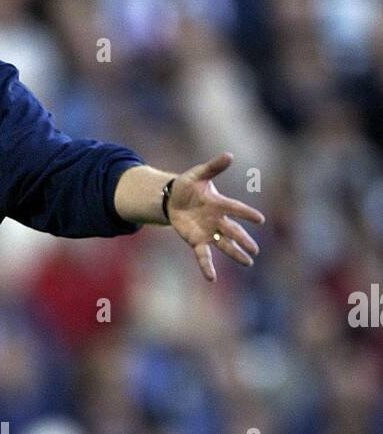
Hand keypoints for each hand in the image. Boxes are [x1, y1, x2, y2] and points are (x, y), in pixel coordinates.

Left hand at [168, 152, 264, 280]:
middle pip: (233, 231)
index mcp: (219, 203)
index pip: (235, 209)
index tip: (260, 220)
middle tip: (256, 250)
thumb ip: (213, 167)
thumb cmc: (188, 185)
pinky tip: (211, 278)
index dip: (246, 214)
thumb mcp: (199, 174)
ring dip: (235, 254)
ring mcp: (208, 232)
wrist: (172, 198)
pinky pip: (203, 255)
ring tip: (248, 262)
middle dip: (244, 240)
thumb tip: (229, 155)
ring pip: (224, 245)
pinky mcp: (196, 241)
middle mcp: (217, 220)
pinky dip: (207, 266)